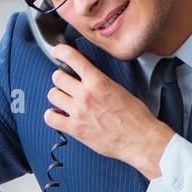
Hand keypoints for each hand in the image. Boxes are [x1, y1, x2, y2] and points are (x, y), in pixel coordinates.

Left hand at [43, 43, 173, 180]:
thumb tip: (88, 78)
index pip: (71, 57)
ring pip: (52, 95)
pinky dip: (52, 116)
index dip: (60, 52)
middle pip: (57, 77)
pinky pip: (50, 118)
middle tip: (68, 84)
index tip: (57, 53)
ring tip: (66, 101)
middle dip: (62, 79)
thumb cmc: (135, 117)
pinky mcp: (75, 129)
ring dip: (58, 97)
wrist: (140, 139)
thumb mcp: (119, 89)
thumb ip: (100, 82)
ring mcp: (78, 112)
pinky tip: (60, 115)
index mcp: (98, 81)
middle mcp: (85, 95)